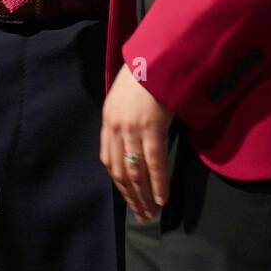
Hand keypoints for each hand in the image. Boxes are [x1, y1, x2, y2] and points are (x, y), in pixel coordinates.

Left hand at [100, 63, 172, 222]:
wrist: (154, 55)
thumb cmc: (144, 74)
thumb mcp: (125, 97)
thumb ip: (125, 119)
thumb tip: (135, 143)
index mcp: (108, 120)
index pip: (108, 161)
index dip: (119, 184)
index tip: (130, 199)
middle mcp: (116, 126)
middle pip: (120, 171)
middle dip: (132, 196)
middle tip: (142, 215)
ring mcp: (133, 127)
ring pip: (136, 171)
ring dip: (144, 195)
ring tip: (151, 213)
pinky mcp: (151, 125)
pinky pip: (154, 161)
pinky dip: (158, 183)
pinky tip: (162, 198)